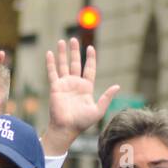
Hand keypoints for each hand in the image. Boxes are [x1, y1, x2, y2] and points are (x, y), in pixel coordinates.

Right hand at [44, 38, 119, 155]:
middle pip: (75, 63)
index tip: (90, 48)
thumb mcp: (98, 110)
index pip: (89, 69)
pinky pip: (52, 72)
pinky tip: (50, 53)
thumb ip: (107, 97)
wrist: (67, 128)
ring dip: (63, 53)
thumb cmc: (82, 122)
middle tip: (73, 39)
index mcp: (86, 88)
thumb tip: (117, 86)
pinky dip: (51, 63)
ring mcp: (64, 84)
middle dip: (75, 51)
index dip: (90, 58)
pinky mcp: (55, 87)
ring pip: (63, 65)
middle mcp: (75, 84)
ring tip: (62, 41)